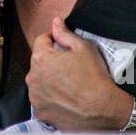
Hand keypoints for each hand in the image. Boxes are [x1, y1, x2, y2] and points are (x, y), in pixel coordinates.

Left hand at [27, 16, 131, 130]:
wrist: (102, 109)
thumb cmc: (94, 77)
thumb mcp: (83, 48)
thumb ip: (65, 33)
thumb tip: (55, 22)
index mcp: (41, 58)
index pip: (41, 40)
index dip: (54, 39)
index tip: (64, 45)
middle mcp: (32, 77)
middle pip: (39, 62)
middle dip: (51, 61)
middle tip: (70, 66)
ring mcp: (35, 96)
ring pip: (39, 81)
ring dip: (48, 79)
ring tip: (68, 83)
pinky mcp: (40, 112)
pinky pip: (42, 99)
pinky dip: (50, 97)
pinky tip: (65, 97)